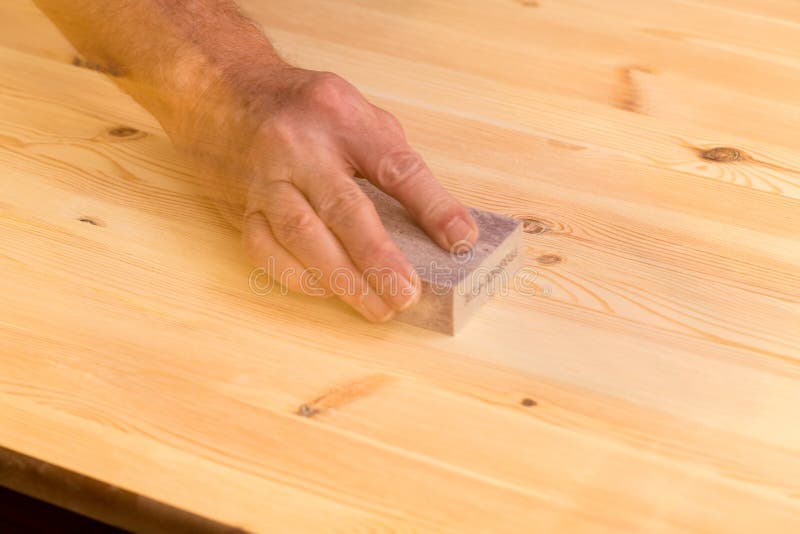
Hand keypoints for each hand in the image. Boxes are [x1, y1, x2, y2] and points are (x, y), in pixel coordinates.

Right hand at [172, 66, 478, 321]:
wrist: (227, 93)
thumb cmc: (307, 111)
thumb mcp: (360, 117)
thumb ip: (395, 164)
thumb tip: (440, 225)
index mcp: (340, 116)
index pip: (394, 166)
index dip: (432, 206)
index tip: (459, 241)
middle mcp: (298, 145)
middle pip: (343, 208)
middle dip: (378, 259)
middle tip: (407, 295)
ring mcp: (264, 177)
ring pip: (301, 235)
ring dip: (341, 279)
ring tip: (376, 307)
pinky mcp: (240, 204)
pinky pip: (263, 249)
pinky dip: (296, 276)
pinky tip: (325, 290)